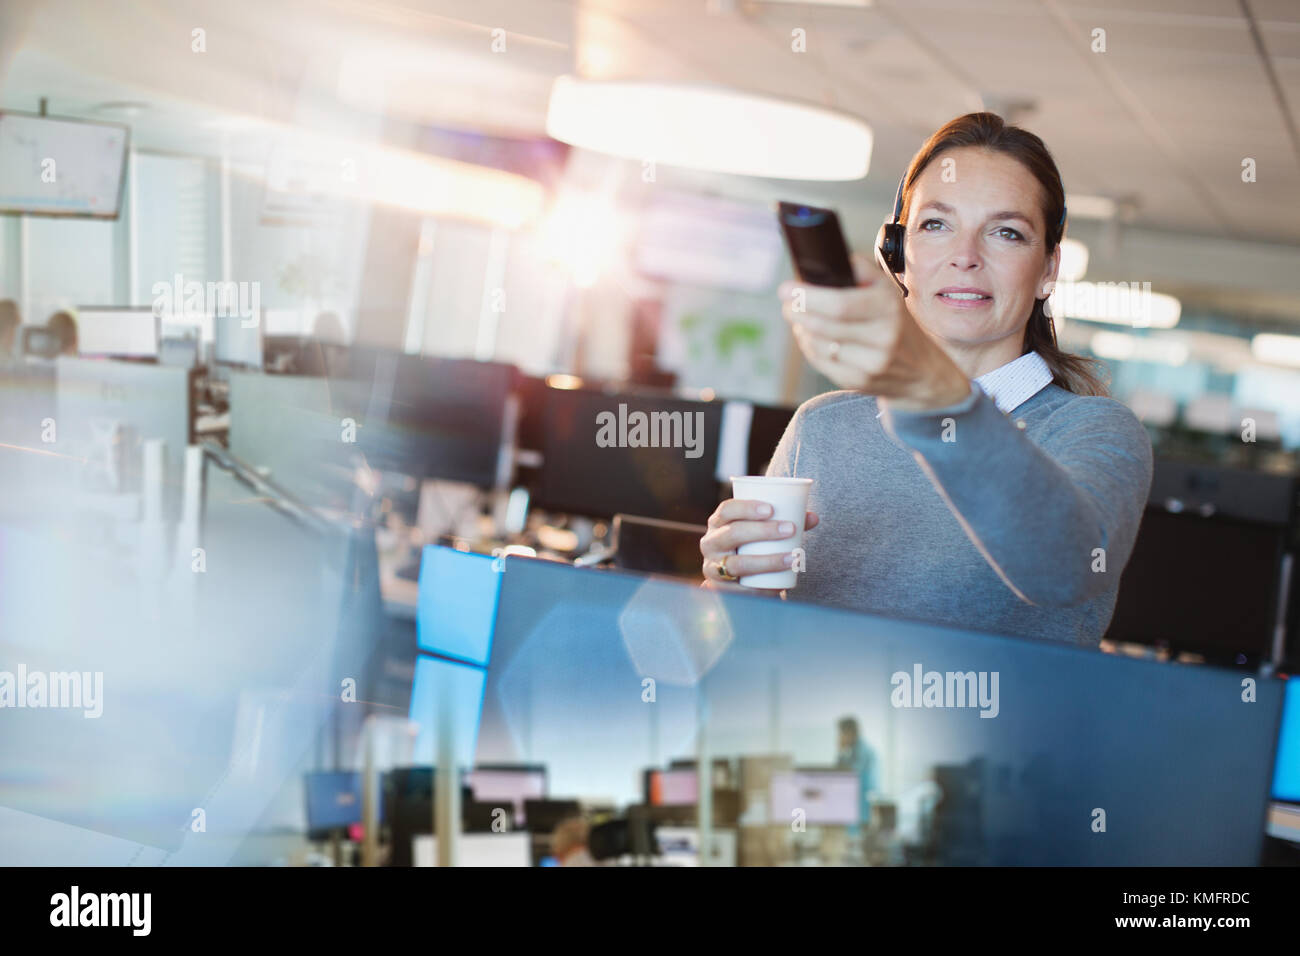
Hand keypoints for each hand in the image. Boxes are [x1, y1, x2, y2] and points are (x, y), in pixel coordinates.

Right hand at [700, 499, 818, 591]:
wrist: (732, 580)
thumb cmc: (750, 546)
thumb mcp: (761, 532)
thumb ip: (786, 522)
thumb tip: (813, 517)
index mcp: (718, 523)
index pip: (727, 509)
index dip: (747, 508)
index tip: (771, 509)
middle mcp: (710, 543)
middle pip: (733, 533)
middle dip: (763, 531)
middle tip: (790, 529)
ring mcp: (712, 567)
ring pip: (738, 564)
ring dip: (767, 561)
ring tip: (792, 558)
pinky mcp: (719, 589)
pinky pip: (741, 590)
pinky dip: (762, 588)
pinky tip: (779, 585)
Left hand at [780, 253, 969, 410]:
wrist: (922, 370)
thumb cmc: (896, 322)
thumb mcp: (888, 289)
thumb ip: (861, 271)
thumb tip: (826, 262)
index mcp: (888, 306)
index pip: (840, 304)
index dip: (808, 297)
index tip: (786, 289)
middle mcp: (883, 336)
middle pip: (824, 326)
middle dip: (797, 312)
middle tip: (787, 303)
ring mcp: (871, 363)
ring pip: (819, 345)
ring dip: (802, 330)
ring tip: (800, 318)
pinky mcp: (860, 382)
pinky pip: (821, 363)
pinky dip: (810, 347)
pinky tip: (812, 337)